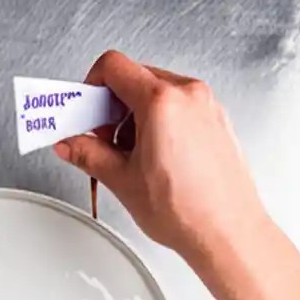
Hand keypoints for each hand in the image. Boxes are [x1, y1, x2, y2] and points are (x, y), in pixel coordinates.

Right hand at [54, 51, 271, 268]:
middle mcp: (188, 95)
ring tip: (130, 153)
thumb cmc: (188, 210)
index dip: (90, 86)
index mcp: (161, 101)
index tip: (83, 110)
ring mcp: (206, 106)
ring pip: (157, 92)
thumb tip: (71, 144)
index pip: (113, 66)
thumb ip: (88, 154)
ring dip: (135, 115)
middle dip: (112, 106)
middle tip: (102, 138)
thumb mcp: (122, 180)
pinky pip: (178, 106)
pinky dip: (159, 122)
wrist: (227, 233)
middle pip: (135, 77)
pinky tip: (152, 156)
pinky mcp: (215, 121)